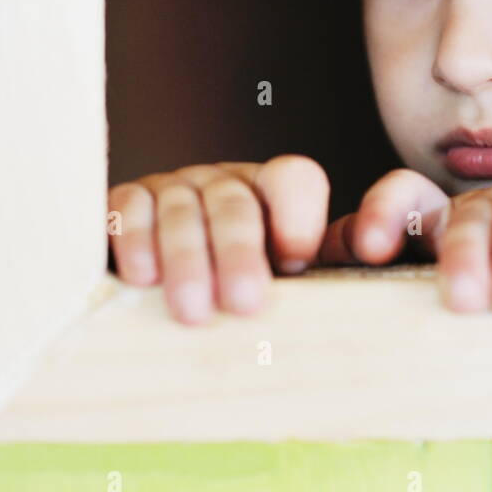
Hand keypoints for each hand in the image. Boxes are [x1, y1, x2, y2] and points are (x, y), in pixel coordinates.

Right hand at [107, 155, 329, 323]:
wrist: (165, 302)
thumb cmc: (236, 299)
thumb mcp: (286, 286)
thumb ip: (327, 270)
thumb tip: (366, 263)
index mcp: (271, 193)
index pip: (295, 180)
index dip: (297, 215)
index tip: (297, 260)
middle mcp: (223, 183)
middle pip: (235, 203)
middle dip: (239, 252)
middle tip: (245, 303)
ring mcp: (172, 188)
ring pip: (182, 209)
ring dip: (188, 260)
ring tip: (193, 311)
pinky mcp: (125, 201)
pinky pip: (129, 207)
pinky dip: (135, 240)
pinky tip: (143, 277)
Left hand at [324, 168, 491, 319]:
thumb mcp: (466, 310)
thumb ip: (412, 308)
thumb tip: (338, 336)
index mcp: (444, 222)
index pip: (403, 199)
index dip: (382, 212)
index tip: (367, 248)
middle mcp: (486, 203)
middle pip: (463, 216)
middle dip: (461, 255)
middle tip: (463, 301)